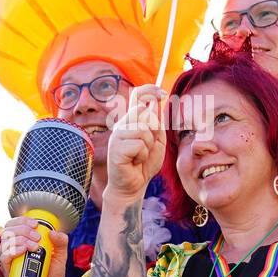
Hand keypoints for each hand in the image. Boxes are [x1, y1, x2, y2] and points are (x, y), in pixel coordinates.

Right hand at [0, 217, 68, 276]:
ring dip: (20, 239)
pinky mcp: (8, 272)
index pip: (15, 225)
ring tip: (34, 246)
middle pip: (8, 230)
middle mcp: (14, 250)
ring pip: (5, 242)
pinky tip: (23, 251)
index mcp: (24, 243)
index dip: (22, 221)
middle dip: (23, 229)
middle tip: (37, 237)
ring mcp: (10, 261)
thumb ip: (61, 243)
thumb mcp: (60, 258)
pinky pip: (4, 257)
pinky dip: (13, 251)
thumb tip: (54, 232)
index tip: (35, 224)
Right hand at [105, 85, 166, 202]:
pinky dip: (142, 155)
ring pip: (142, 129)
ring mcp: (116, 135)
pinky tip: (134, 162)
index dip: (149, 90)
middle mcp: (121, 125)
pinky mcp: (115, 148)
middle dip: (153, 130)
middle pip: (142, 112)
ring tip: (140, 156)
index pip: (136, 96)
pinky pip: (139, 144)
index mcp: (131, 121)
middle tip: (147, 147)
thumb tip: (154, 104)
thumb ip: (156, 124)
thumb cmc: (144, 164)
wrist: (133, 186)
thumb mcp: (157, 141)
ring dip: (148, 146)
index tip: (162, 93)